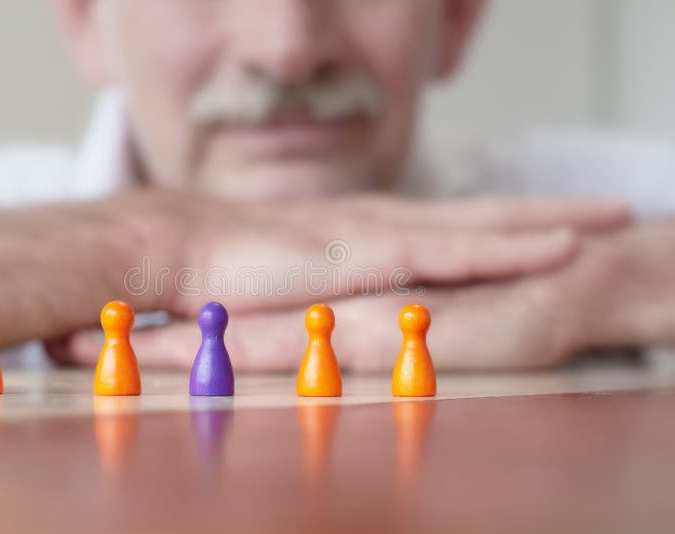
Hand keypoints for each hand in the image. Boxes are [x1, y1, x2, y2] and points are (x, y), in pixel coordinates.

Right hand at [53, 195, 630, 368]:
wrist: (179, 248)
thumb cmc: (222, 273)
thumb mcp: (287, 287)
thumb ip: (322, 295)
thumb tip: (338, 316)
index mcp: (362, 234)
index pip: (446, 225)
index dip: (498, 223)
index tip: (543, 224)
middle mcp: (381, 224)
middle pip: (480, 212)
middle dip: (543, 209)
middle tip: (603, 208)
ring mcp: (380, 234)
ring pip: (485, 223)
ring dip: (547, 220)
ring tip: (606, 217)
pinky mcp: (371, 252)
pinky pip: (458, 250)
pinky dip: (512, 246)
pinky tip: (560, 246)